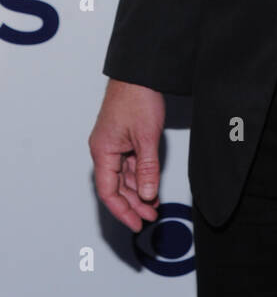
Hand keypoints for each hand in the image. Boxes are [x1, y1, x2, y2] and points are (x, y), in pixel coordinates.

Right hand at [89, 80, 164, 231]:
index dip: (122, 211)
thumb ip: (147, 168)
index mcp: (103, 151)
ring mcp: (114, 144)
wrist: (140, 72)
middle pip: (116, 186)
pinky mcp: (124, 138)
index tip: (135, 224)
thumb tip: (148, 195)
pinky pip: (129, 164)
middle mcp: (104, 150)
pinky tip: (151, 186)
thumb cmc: (137, 97)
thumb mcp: (147, 137)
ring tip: (153, 205)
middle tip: (149, 217)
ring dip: (138, 191)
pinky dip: (140, 176)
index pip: (108, 191)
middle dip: (133, 204)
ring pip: (124, 176)